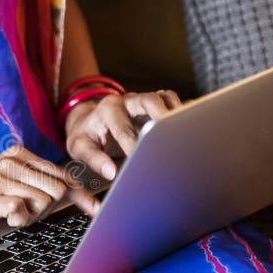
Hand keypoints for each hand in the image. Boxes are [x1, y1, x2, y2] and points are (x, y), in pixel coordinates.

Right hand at [0, 146, 97, 235]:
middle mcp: (13, 163)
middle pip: (58, 189)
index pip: (62, 174)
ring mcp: (1, 179)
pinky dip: (20, 219)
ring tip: (13, 214)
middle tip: (28, 213)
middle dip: (51, 208)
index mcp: (20, 156)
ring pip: (44, 201)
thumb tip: (73, 192)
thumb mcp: (6, 180)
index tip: (96, 210)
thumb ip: (34, 181)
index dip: (82, 195)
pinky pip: (21, 210)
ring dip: (34, 215)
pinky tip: (6, 219)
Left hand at [64, 89, 182, 189]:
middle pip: (150, 100)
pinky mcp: (157, 105)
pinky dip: (185, 114)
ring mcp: (144, 101)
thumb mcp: (80, 147)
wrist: (90, 121)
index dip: (132, 143)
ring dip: (177, 114)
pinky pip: (174, 104)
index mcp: (108, 110)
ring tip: (187, 134)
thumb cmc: (86, 136)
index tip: (138, 158)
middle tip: (172, 137)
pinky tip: (193, 130)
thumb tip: (112, 173)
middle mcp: (128, 101)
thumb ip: (93, 159)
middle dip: (162, 117)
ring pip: (166, 99)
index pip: (123, 127)